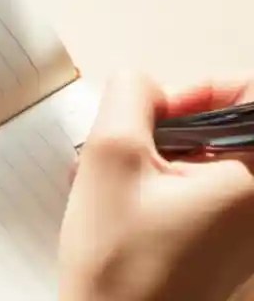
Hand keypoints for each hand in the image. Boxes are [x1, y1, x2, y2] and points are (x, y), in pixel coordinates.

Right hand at [60, 72, 253, 300]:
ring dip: (153, 159)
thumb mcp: (111, 156)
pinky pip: (196, 194)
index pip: (251, 96)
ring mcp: (242, 229)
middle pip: (222, 129)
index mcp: (251, 180)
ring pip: (202, 160)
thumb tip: (147, 86)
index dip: (202, 89)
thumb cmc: (119, 261)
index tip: (159, 114)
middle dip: (164, 129)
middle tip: (123, 151)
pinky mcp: (220, 246)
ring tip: (107, 183)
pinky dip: (157, 188)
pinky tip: (117, 206)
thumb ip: (131, 96)